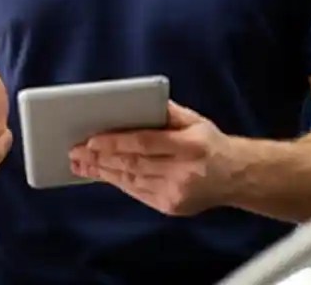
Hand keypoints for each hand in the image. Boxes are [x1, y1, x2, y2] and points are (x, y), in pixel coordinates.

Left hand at [70, 101, 237, 216]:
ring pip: (131, 181)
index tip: (90, 140)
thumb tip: (135, 102)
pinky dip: (118, 182)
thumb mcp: (194, 120)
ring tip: (80, 164)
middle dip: (99, 159)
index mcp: (190, 145)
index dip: (114, 142)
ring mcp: (176, 192)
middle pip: (132, 165)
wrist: (235, 176)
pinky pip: (137, 193)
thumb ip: (166, 112)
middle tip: (74, 152)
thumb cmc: (210, 142)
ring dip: (102, 172)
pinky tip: (103, 174)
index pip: (144, 144)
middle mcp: (183, 171)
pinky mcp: (170, 206)